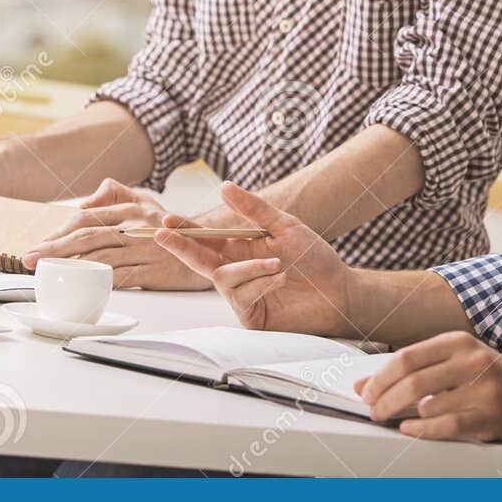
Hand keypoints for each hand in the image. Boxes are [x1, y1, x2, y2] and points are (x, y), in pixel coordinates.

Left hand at [21, 179, 209, 290]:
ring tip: (45, 275)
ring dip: (69, 268)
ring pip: (99, 258)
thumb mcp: (146, 202)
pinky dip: (96, 282)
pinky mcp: (153, 271)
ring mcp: (145, 250)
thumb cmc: (173, 226)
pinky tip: (79, 287)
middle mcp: (137, 227)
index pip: (87, 218)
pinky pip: (119, 277)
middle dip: (54, 249)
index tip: (38, 245)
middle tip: (28, 259)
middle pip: (88, 237)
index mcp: (131, 209)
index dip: (59, 232)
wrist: (212, 246)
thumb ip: (116, 195)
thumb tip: (86, 201)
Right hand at [155, 181, 355, 335]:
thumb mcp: (285, 226)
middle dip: (181, 247)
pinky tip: (281, 277)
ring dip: (250, 267)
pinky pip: (243, 297)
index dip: (185, 230)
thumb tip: (225, 186)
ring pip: (225, 278)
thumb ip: (253, 209)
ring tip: (278, 263)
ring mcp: (242, 294)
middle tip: (163, 234)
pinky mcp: (251, 315)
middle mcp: (237, 270)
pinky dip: (261, 284)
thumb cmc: (314, 258)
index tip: (166, 219)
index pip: (206, 238)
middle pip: (200, 260)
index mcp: (241, 248)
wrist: (338, 291)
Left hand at [355, 333, 501, 441]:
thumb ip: (413, 369)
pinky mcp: (490, 417)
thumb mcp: (454, 362)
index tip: (366, 392)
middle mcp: (472, 361)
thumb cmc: (488, 378)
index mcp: (458, 342)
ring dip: (404, 416)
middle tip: (374, 411)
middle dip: (385, 399)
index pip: (407, 357)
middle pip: (413, 381)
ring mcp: (483, 390)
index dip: (381, 377)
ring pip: (428, 405)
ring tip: (397, 420)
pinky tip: (410, 429)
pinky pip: (446, 426)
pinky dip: (423, 430)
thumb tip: (364, 384)